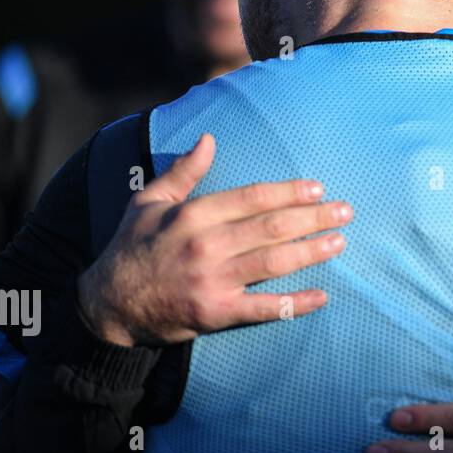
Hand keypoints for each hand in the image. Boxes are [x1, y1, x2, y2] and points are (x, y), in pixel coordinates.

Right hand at [78, 132, 352, 346]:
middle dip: (313, 218)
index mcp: (193, 215)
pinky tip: (321, 297)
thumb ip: (182, 172)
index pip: (252, 197)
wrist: (107, 307)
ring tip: (339, 243)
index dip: (289, 192)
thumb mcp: (149, 203)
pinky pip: (263, 309)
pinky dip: (294, 304)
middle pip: (271, 227)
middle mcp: (206, 245)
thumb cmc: (132, 249)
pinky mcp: (215, 313)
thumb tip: (208, 139)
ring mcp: (212, 280)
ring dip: (311, 252)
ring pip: (273, 262)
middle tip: (345, 212)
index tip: (317, 189)